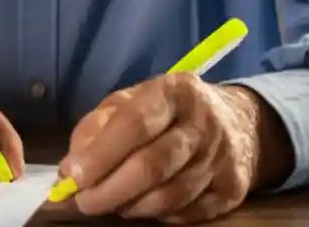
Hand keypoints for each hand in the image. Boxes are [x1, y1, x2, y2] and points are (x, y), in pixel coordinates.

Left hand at [59, 74, 293, 222]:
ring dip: (131, 206)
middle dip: (110, 190)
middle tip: (84, 202)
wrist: (239, 123)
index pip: (134, 124)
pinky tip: (142, 205)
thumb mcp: (129, 103)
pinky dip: (158, 215)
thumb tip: (69, 170)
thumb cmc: (168, 112)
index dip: (101, 154)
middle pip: (152, 166)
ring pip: (170, 196)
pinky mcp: (233, 190)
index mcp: (173, 92)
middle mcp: (203, 124)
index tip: (74, 176)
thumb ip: (95, 129)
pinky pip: (188, 213)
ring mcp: (222, 158)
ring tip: (111, 203)